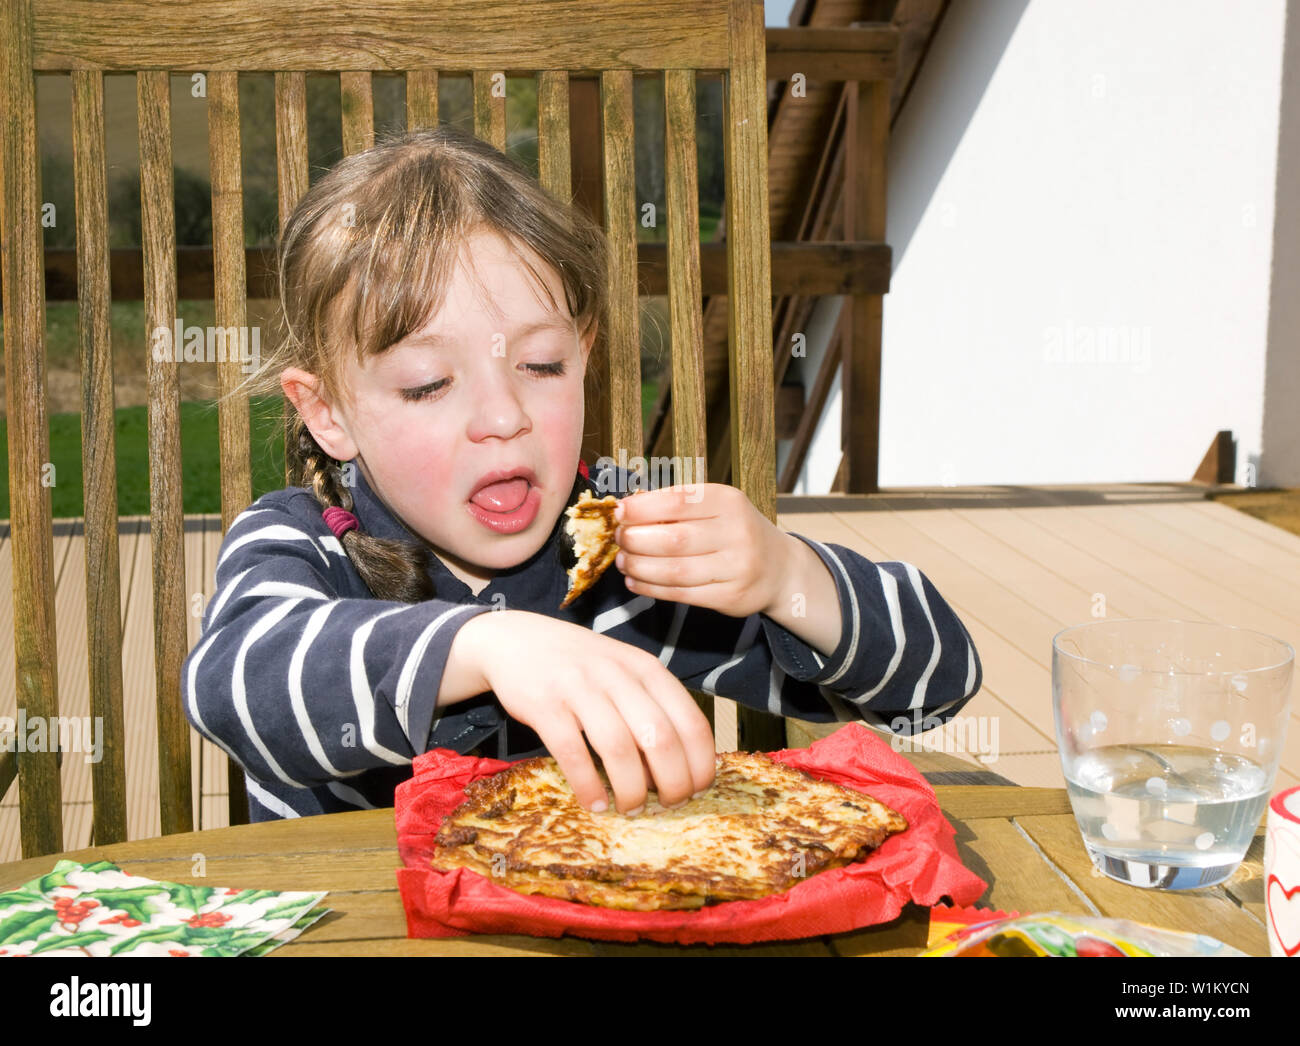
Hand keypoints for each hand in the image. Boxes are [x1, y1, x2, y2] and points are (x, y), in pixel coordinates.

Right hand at [449, 610, 715, 813]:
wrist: (515, 639)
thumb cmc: (579, 664)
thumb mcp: (623, 670)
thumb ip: (651, 705)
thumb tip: (680, 765)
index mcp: (646, 668)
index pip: (690, 721)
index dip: (700, 764)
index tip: (698, 790)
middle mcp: (617, 675)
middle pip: (660, 738)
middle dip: (672, 783)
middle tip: (669, 805)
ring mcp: (580, 688)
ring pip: (619, 749)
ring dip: (631, 789)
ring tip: (632, 809)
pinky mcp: (545, 705)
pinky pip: (573, 753)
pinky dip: (588, 785)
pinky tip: (594, 803)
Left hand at [614, 484, 843, 654]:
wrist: (779, 568)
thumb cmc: (734, 530)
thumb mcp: (716, 507)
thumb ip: (677, 506)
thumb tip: (626, 509)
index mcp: (728, 501)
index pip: (678, 502)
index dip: (642, 508)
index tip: (618, 512)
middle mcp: (736, 533)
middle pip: (673, 539)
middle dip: (635, 540)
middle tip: (619, 540)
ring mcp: (737, 567)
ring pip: (675, 571)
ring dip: (639, 567)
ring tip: (623, 562)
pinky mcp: (731, 597)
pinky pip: (682, 594)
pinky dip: (651, 588)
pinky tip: (635, 581)